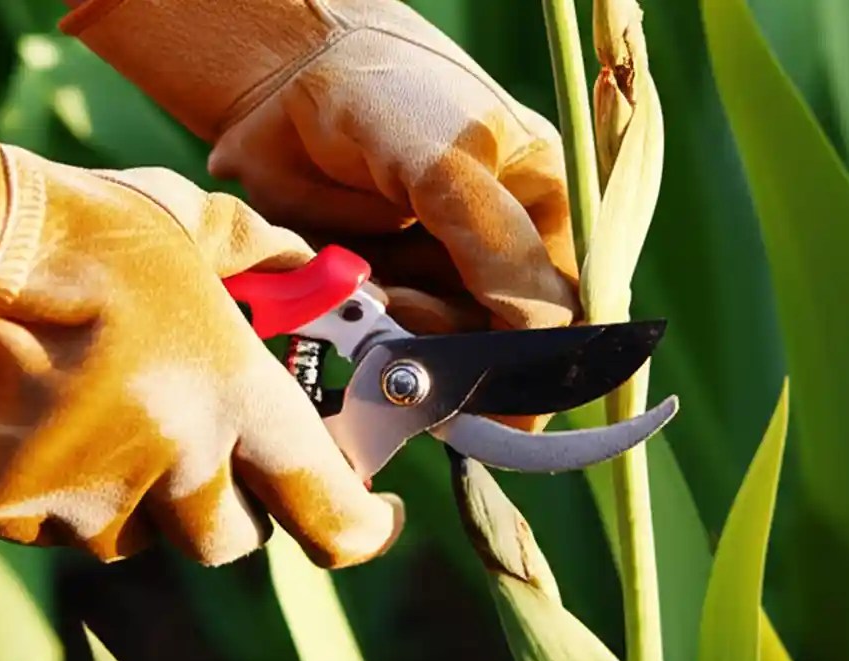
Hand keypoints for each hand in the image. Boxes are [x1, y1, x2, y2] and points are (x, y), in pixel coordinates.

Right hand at [0, 77, 402, 567]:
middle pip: (234, 539)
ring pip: (142, 538)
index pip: (331, 510)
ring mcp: (93, 500)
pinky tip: (43, 423)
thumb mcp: (194, 221)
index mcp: (237, 399)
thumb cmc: (79, 231)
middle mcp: (177, 465)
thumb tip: (309, 265)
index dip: (363, 526)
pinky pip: (58, 527)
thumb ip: (266, 253)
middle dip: (238, 505)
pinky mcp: (17, 511)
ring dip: (146, 499)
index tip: (371, 517)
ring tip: (117, 415)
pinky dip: (62, 491)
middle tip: (221, 452)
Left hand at [60, 0, 581, 345]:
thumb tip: (542, 335)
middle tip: (404, 308)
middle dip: (452, 341)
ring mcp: (435, 275)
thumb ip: (497, 247)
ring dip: (400, 330)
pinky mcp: (378, 290)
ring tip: (368, 281)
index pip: (563, 310)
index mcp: (542, 214)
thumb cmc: (385, 92)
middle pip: (496, 342)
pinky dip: (361, 324)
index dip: (538, 358)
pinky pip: (381, 338)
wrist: (285, 77)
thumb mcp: (453, 160)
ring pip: (435, 348)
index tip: (504, 395)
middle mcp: (495, 254)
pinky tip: (346, 283)